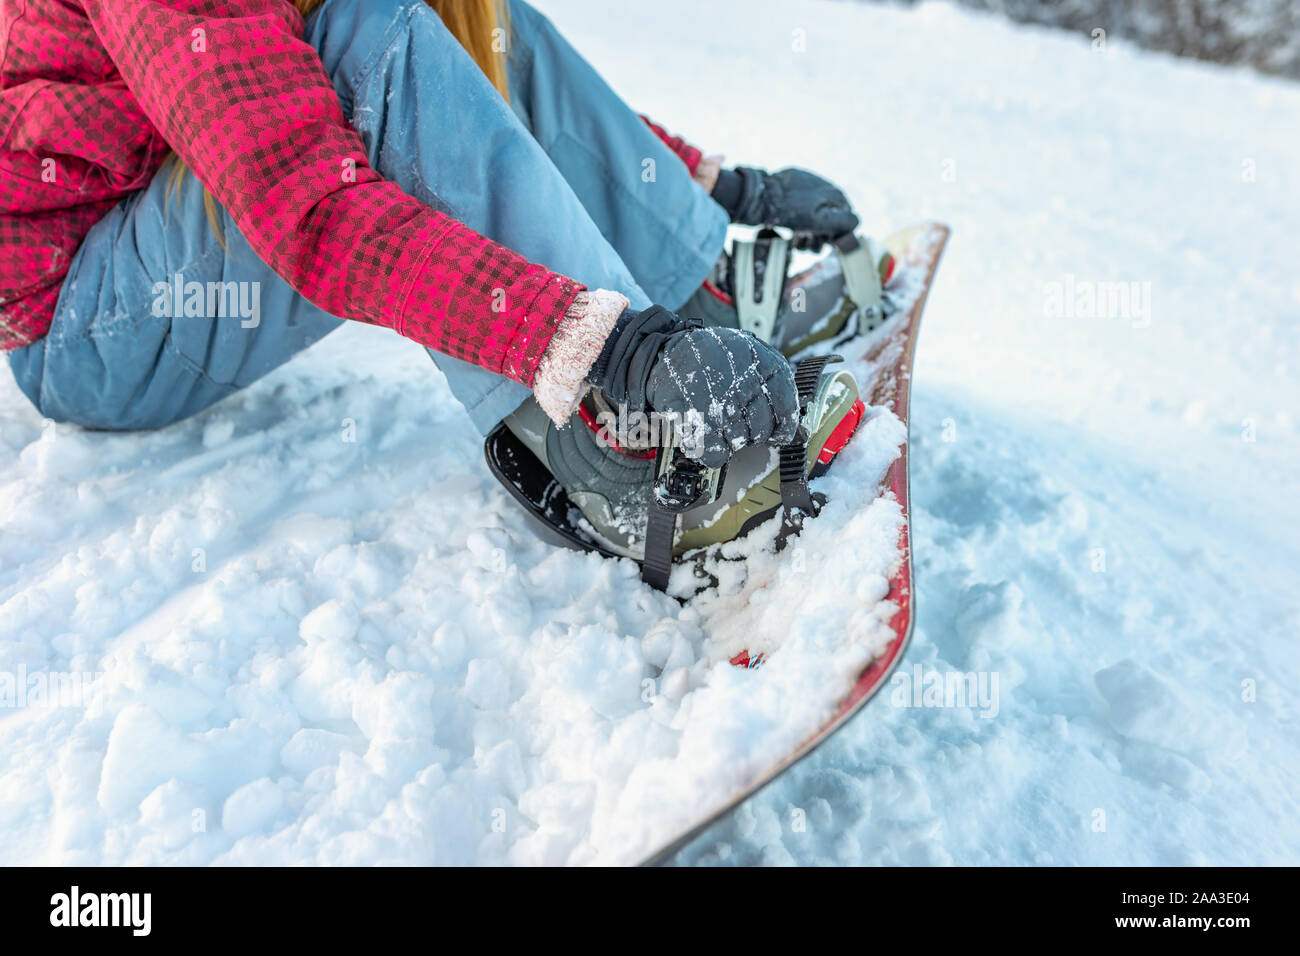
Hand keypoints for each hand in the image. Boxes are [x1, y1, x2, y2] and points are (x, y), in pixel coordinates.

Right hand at [587, 307, 799, 467]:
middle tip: (739, 422)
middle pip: (761, 430)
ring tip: (718, 421)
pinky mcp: (693, 420)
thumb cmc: (711, 357)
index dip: (782, 426)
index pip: (786, 409)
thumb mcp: (749, 353)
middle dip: (752, 433)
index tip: (777, 432)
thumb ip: (772, 381)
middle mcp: (744, 383)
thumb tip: (790, 424)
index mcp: (763, 364)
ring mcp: (718, 403)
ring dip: (729, 439)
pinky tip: (706, 434)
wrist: (665, 352)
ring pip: (739, 443)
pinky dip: (711, 451)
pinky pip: (715, 454)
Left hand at [716, 166, 858, 237]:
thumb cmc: (791, 211)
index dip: (838, 234)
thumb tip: (856, 222)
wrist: (759, 198)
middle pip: (830, 220)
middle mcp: (823, 189)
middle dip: (821, 237)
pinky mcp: (792, 194)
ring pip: (815, 219)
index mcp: (833, 193)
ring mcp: (807, 190)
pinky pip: (802, 213)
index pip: (847, 218)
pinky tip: (792, 235)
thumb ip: (843, 222)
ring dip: (810, 236)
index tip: (826, 243)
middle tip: (810, 246)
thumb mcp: (820, 220)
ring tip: (798, 242)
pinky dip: (799, 226)